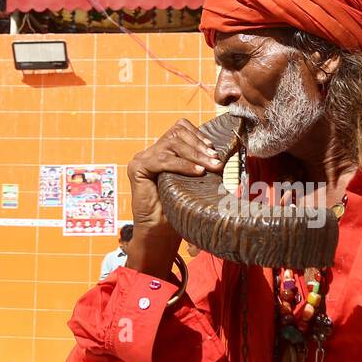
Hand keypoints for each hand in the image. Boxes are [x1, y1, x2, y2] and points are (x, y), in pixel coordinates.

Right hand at [126, 120, 223, 276]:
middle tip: (216, 161)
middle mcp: (151, 152)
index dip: (198, 136)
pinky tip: (197, 172)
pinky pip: (162, 159)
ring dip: (195, 154)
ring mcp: (142, 158)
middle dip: (199, 146)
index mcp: (164, 151)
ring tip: (211, 167)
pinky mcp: (137, 168)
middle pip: (176, 133)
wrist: (160, 233)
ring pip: (171, 144)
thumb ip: (201, 164)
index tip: (214, 150)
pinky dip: (182, 164)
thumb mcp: (193, 182)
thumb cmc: (179, 210)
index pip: (180, 129)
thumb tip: (224, 154)